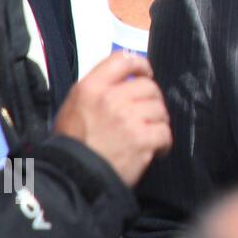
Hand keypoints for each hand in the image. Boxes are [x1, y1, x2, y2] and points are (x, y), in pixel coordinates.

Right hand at [54, 51, 171, 186]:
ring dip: (158, 122)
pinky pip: (165, 132)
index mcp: (91, 88)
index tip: (145, 74)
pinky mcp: (142, 139)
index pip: (123, 59)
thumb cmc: (72, 144)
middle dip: (151, 100)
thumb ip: (98, 91)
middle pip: (148, 86)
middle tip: (146, 114)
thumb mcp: (74, 107)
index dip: (140, 65)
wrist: (72, 178)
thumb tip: (125, 81)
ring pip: (160, 109)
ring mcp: (128, 118)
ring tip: (148, 134)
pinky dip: (163, 142)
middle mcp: (110, 98)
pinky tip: (155, 149)